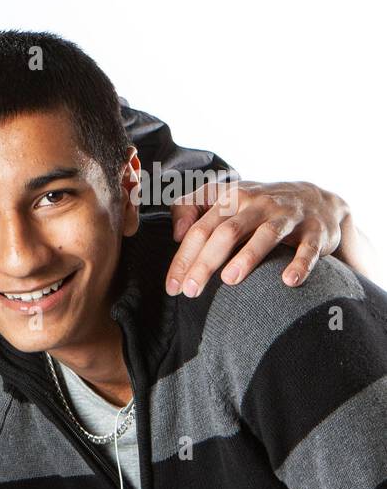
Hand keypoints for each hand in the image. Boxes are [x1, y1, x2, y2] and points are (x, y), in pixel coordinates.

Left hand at [166, 178, 347, 295]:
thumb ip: (190, 207)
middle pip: (226, 233)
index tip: (172, 287)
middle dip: (205, 262)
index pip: (200, 229)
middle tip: (191, 291)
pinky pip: (309, 248)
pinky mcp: (315, 230)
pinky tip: (289, 281)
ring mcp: (288, 216)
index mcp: (231, 197)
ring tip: (229, 280)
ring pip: (265, 235)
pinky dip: (301, 263)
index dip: (183, 257)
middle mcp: (258, 204)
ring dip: (248, 257)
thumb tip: (176, 234)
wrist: (317, 200)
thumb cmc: (256, 206)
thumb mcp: (223, 197)